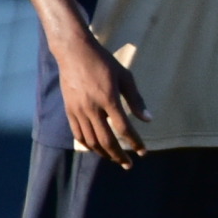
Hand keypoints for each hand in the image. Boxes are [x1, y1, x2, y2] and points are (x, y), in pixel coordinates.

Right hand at [59, 35, 149, 167]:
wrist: (74, 52)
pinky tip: (96, 149)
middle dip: (118, 155)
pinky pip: (78, 133)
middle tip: (129, 165)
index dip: (135, 142)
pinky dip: (88, 144)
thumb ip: (136, 100)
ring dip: (103, 153)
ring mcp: (78, 110)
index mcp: (109, 99)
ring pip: (90, 140)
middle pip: (106, 140)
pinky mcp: (69, 110)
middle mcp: (91, 108)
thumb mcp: (125, 77)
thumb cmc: (104, 62)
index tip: (143, 152)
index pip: (124, 128)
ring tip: (115, 159)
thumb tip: (148, 120)